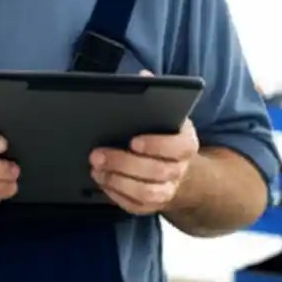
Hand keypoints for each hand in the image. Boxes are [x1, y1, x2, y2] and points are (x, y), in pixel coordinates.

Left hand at [90, 72, 199, 213]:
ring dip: (118, 181)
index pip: (179, 147)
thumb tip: (144, 75)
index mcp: (186, 144)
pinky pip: (135, 206)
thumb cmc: (165, 136)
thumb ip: (157, 95)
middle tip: (97, 154)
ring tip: (96, 168)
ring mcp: (168, 190)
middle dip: (124, 163)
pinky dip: (116, 195)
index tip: (134, 141)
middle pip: (157, 171)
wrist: (180, 170)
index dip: (157, 145)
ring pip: (146, 192)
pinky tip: (101, 181)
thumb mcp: (166, 114)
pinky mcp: (153, 205)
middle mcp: (180, 169)